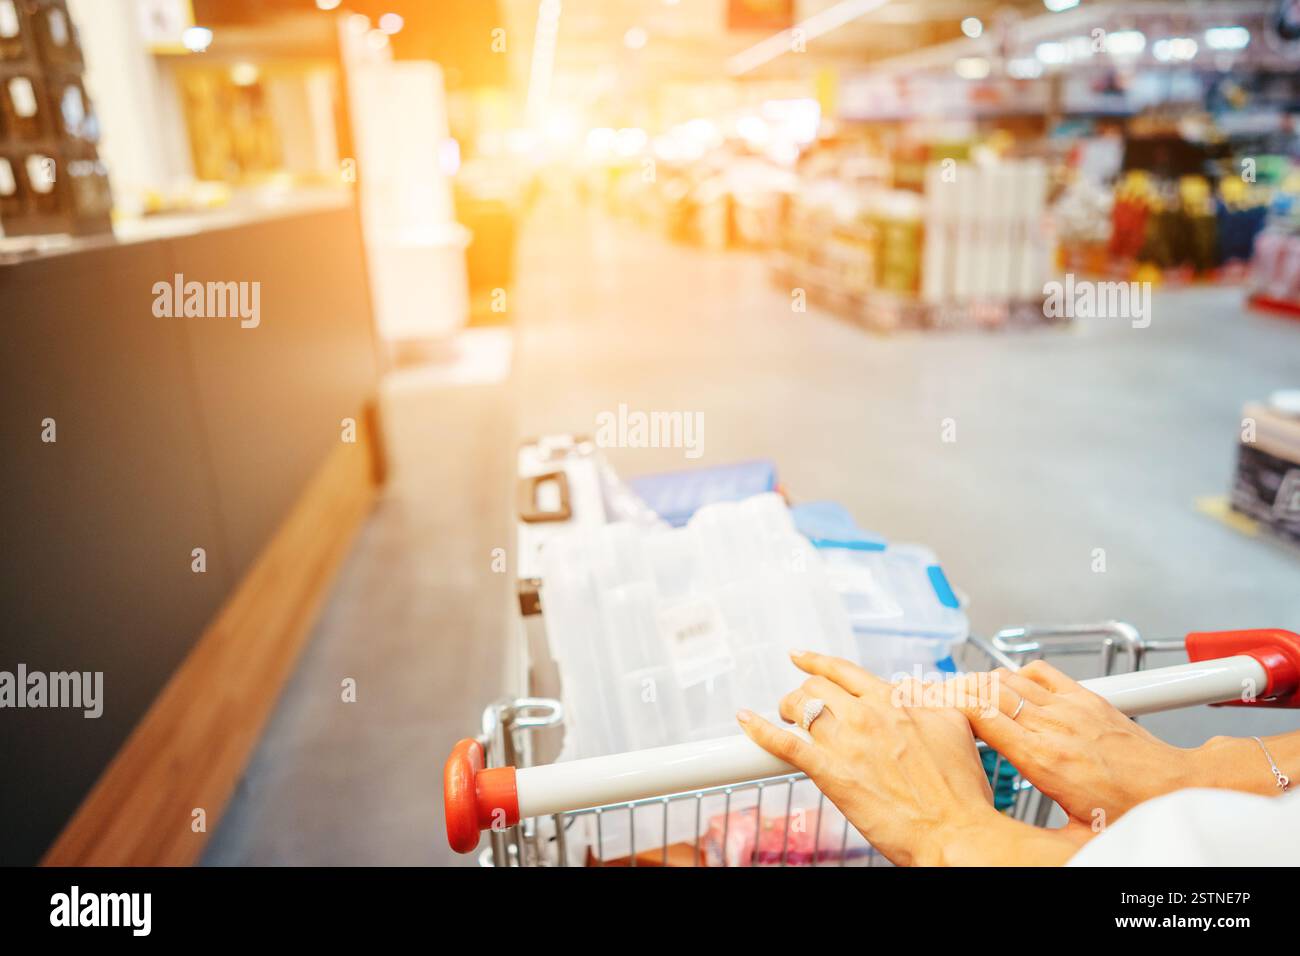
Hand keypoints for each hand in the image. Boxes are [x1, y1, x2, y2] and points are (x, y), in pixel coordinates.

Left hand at [736, 650, 1075, 865]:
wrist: (954, 831)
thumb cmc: (960, 791)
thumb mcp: (955, 728)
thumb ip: (929, 703)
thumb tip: (913, 690)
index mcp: (895, 702)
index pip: (845, 671)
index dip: (816, 662)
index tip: (800, 656)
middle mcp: (867, 714)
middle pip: (817, 687)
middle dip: (802, 693)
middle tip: (797, 706)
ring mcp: (846, 742)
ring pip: (800, 708)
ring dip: (787, 711)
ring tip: (785, 720)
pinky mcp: (830, 772)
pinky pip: (784, 743)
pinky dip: (759, 729)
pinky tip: (746, 721)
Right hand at [945, 660, 1204, 828]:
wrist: (1172, 786)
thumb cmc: (1129, 810)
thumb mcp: (1074, 827)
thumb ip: (1037, 827)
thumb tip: (1010, 841)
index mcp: (1041, 758)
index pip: (980, 714)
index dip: (949, 706)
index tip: (931, 708)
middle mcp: (1051, 726)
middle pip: (988, 690)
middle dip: (956, 691)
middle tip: (937, 698)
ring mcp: (1068, 707)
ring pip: (1010, 679)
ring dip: (983, 682)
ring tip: (966, 692)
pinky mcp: (1086, 697)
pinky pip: (1041, 673)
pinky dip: (1018, 674)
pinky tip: (1012, 686)